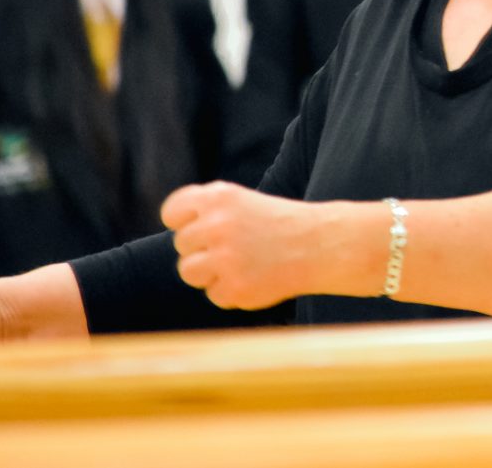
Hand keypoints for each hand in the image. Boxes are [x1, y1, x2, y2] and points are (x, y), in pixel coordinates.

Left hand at [162, 181, 326, 309]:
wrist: (319, 245)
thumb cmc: (276, 223)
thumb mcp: (240, 202)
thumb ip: (205, 213)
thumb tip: (175, 237)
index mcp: (218, 197)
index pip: (172, 212)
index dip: (182, 222)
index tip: (198, 227)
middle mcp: (218, 224)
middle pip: (181, 244)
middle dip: (202, 248)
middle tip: (235, 246)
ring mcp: (226, 258)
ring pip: (189, 271)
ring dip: (208, 272)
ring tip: (239, 263)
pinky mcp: (235, 287)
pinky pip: (213, 294)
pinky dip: (231, 290)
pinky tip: (254, 277)